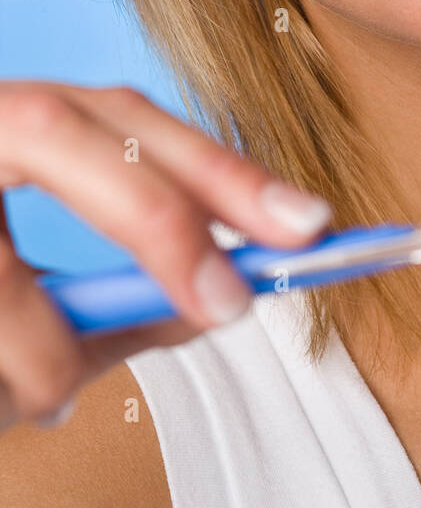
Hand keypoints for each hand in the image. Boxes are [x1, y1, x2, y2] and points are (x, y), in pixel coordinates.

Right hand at [0, 82, 331, 432]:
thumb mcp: (35, 256)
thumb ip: (122, 273)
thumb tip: (218, 302)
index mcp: (6, 123)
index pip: (120, 112)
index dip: (214, 163)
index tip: (304, 224)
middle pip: (59, 129)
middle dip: (158, 215)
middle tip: (227, 303)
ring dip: (37, 353)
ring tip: (35, 394)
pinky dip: (0, 387)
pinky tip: (0, 393)